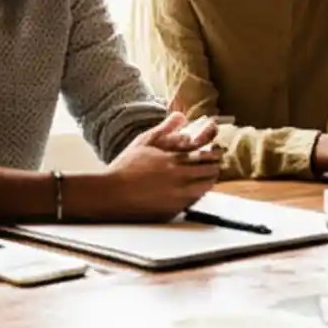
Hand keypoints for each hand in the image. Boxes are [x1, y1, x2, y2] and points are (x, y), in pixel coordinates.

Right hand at [102, 113, 221, 220]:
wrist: (112, 194)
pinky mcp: (174, 211)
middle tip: (212, 164)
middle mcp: (179, 179)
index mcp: (174, 161)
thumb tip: (181, 116)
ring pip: (205, 189)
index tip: (214, 152)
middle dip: (213, 167)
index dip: (214, 154)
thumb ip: (165, 128)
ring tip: (203, 177)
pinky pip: (194, 202)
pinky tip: (191, 190)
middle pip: (209, 173)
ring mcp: (178, 197)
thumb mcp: (144, 142)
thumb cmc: (126, 167)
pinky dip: (196, 194)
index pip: (205, 156)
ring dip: (207, 181)